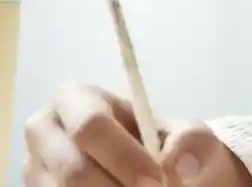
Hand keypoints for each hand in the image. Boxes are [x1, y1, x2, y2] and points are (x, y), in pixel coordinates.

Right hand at [23, 82, 251, 186]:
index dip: (125, 157)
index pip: (90, 125)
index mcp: (76, 99)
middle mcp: (44, 132)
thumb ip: (191, 141)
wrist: (157, 171)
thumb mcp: (191, 135)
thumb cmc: (167, 146)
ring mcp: (34, 170)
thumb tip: (177, 165)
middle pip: (73, 170)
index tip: (157, 180)